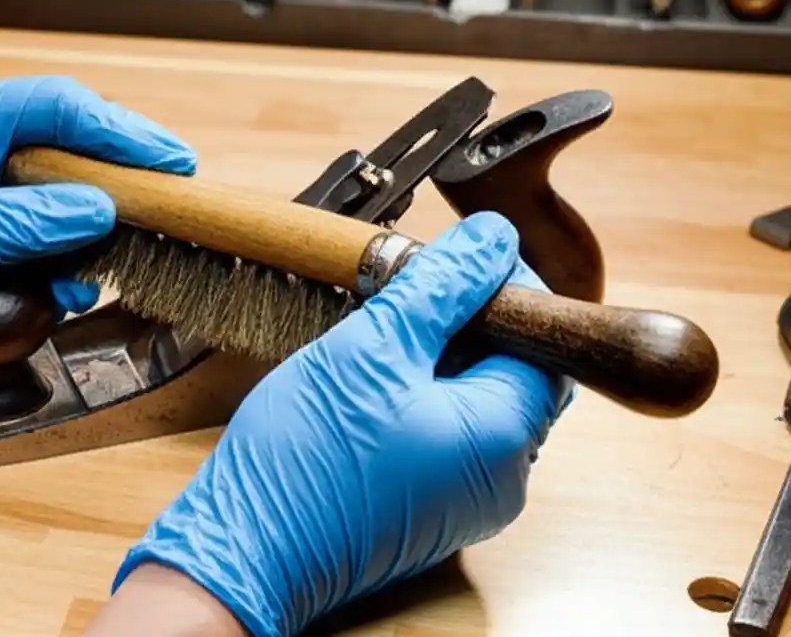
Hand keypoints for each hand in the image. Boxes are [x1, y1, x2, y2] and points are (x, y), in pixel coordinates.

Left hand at [0, 76, 194, 400]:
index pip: (57, 107)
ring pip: (55, 205)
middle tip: (169, 206)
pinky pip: (32, 245)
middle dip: (116, 183)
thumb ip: (19, 221)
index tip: (171, 162)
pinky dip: (55, 268)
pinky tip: (66, 292)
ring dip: (86, 237)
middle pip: (66, 152)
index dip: (121, 131)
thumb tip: (100, 210)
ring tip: (112, 268)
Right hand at [112, 212, 570, 635]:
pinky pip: (449, 438)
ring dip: (440, 360)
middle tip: (408, 297)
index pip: (544, 342)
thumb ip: (441, 286)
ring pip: (477, 403)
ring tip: (381, 340)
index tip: (455, 264)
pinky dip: (421, 400)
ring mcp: (468, 500)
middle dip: (468, 324)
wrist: (246, 551)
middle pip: (514, 372)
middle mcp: (502, 478)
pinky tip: (372, 387)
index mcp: (504, 436)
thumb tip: (493, 239)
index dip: (504, 291)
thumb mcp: (372, 345)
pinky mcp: (433, 510)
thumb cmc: (304, 461)